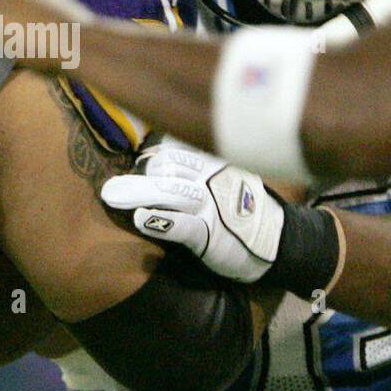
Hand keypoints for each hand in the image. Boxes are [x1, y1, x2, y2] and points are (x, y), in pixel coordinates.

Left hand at [101, 141, 285, 283]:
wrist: (279, 242)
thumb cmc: (242, 210)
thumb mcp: (222, 180)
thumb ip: (192, 169)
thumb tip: (149, 160)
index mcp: (213, 161)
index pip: (173, 148)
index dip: (150, 155)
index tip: (136, 164)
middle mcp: (212, 177)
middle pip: (168, 165)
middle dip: (141, 173)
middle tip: (112, 190)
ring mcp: (212, 205)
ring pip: (172, 191)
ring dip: (139, 192)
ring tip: (111, 195)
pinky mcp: (211, 235)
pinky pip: (183, 225)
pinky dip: (162, 221)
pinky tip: (142, 220)